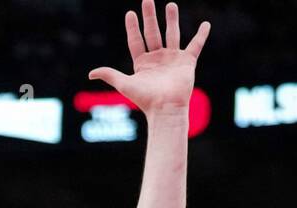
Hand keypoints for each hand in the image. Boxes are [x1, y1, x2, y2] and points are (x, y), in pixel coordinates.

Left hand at [89, 1, 209, 115]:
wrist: (165, 108)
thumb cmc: (145, 99)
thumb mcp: (124, 84)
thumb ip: (109, 75)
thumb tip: (90, 74)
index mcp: (142, 63)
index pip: (136, 40)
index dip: (132, 28)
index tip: (130, 13)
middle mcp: (157, 59)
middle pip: (152, 32)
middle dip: (150, 16)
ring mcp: (172, 59)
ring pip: (172, 34)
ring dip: (171, 19)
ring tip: (171, 4)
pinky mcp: (187, 62)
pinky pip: (196, 45)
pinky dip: (201, 35)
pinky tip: (206, 24)